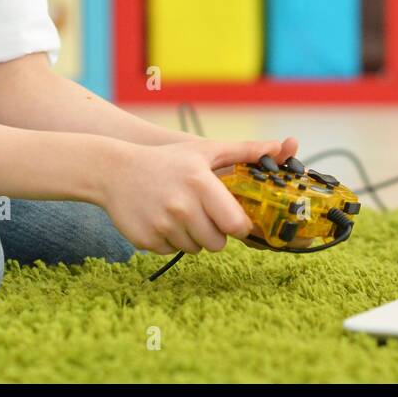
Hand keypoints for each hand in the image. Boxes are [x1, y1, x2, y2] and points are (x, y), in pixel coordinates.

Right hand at [100, 136, 297, 254]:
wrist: (113, 170)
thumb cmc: (167, 160)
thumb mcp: (205, 150)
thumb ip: (246, 151)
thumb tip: (285, 145)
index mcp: (200, 183)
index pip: (236, 224)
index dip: (239, 225)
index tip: (234, 218)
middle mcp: (181, 206)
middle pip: (217, 243)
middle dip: (216, 232)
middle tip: (204, 213)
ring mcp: (162, 225)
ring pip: (195, 249)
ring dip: (193, 236)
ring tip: (181, 212)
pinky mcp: (146, 240)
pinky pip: (172, 251)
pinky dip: (171, 240)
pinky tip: (162, 218)